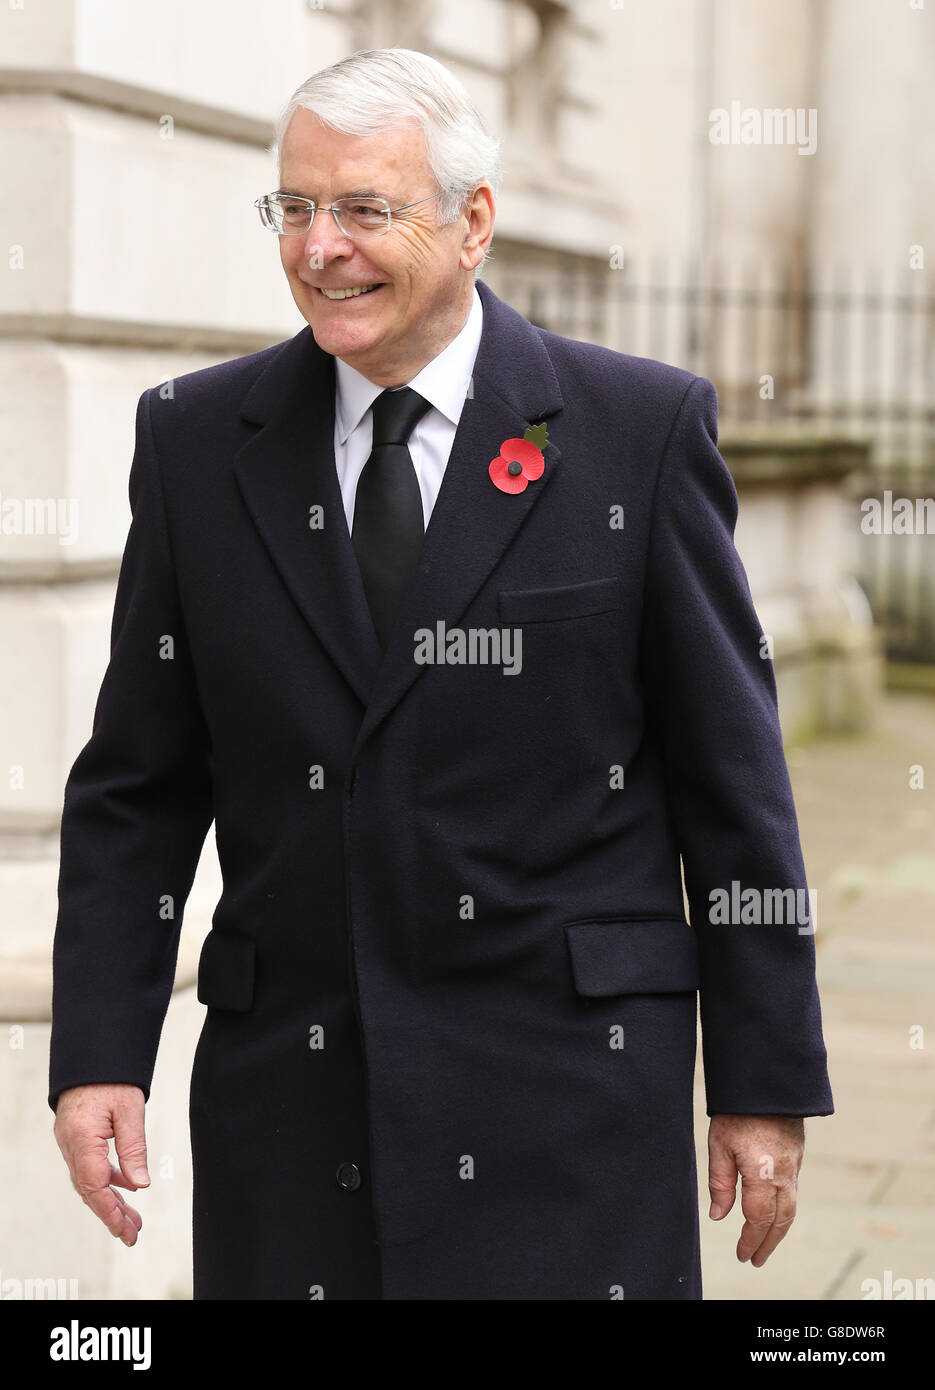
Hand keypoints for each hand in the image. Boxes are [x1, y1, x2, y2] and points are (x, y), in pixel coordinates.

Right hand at [53, 1083, 148, 1245]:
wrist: (91, 1056)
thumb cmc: (111, 1078)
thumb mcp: (130, 1109)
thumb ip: (134, 1147)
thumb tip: (140, 1185)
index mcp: (81, 1137)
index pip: (94, 1184)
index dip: (110, 1210)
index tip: (125, 1229)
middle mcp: (70, 1144)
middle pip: (89, 1189)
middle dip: (111, 1214)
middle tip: (132, 1235)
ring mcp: (70, 1143)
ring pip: (89, 1181)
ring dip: (110, 1201)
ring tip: (133, 1220)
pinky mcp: (76, 1139)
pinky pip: (90, 1167)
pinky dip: (108, 1181)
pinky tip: (128, 1188)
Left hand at [707, 1113, 804, 1266]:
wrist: (767, 1083)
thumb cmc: (738, 1112)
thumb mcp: (719, 1145)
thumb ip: (720, 1183)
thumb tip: (718, 1216)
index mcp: (762, 1174)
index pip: (758, 1219)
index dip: (750, 1240)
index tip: (742, 1255)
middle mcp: (783, 1174)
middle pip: (780, 1220)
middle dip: (768, 1243)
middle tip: (755, 1259)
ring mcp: (794, 1166)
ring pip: (790, 1208)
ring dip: (778, 1230)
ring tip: (765, 1244)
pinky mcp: (797, 1156)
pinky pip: (793, 1192)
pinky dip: (784, 1210)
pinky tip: (773, 1214)